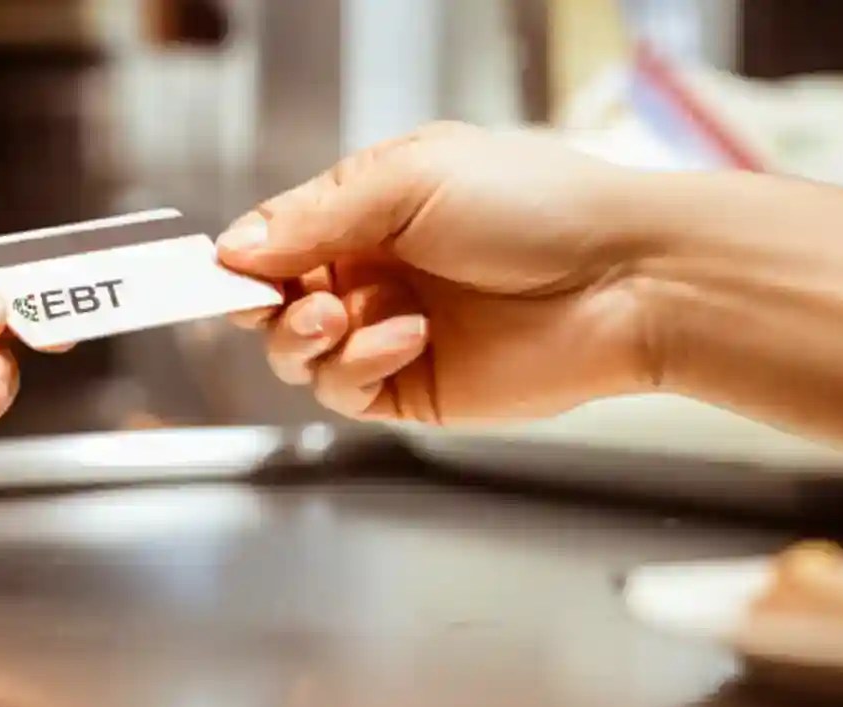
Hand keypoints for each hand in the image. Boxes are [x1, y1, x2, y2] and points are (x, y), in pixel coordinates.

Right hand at [217, 122, 654, 424]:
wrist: (624, 278)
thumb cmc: (536, 206)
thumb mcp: (409, 180)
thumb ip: (314, 215)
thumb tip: (233, 247)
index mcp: (368, 213)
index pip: (276, 240)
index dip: (243, 258)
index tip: (218, 271)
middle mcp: (373, 273)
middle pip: (273, 305)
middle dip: (267, 305)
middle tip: (288, 296)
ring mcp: (390, 333)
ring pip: (299, 355)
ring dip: (307, 336)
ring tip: (346, 311)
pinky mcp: (413, 388)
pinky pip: (346, 390)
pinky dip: (357, 365)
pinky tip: (404, 337)